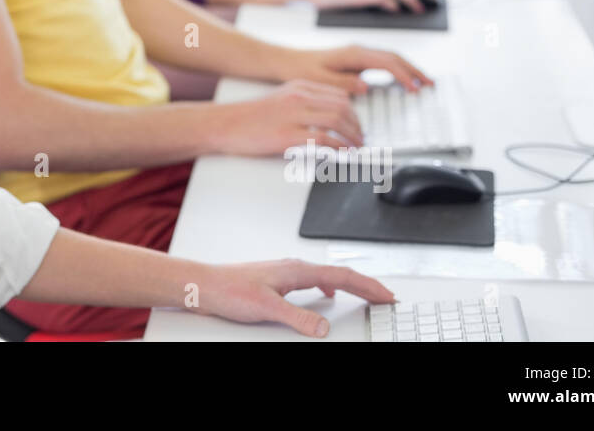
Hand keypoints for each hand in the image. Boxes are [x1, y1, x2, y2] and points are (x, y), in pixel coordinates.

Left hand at [195, 260, 395, 336]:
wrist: (206, 284)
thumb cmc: (230, 290)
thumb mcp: (267, 308)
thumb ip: (297, 318)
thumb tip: (323, 327)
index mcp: (297, 270)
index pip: (342, 276)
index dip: (368, 286)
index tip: (387, 295)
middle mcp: (294, 267)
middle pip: (340, 274)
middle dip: (366, 285)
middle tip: (387, 297)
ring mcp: (286, 272)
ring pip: (327, 276)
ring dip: (349, 285)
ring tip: (365, 295)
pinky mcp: (277, 280)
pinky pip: (312, 280)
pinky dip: (328, 286)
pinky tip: (325, 295)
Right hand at [215, 80, 363, 152]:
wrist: (224, 124)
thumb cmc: (249, 118)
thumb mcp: (280, 100)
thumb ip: (304, 104)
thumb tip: (327, 120)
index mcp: (298, 87)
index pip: (338, 95)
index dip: (354, 112)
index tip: (358, 124)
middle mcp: (298, 97)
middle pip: (342, 107)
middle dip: (357, 125)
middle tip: (361, 138)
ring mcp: (293, 115)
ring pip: (337, 121)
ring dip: (353, 136)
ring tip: (357, 147)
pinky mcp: (288, 135)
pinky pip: (323, 139)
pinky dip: (340, 147)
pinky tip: (344, 153)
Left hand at [283, 43, 433, 93]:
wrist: (287, 62)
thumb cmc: (301, 71)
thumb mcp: (321, 80)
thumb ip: (344, 84)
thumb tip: (366, 86)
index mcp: (353, 54)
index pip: (387, 62)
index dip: (404, 75)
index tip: (416, 89)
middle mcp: (358, 50)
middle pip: (395, 57)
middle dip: (414, 70)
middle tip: (431, 84)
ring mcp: (358, 54)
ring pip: (391, 58)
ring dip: (408, 69)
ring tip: (423, 82)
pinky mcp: (356, 59)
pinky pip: (383, 62)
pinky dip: (397, 69)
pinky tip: (402, 79)